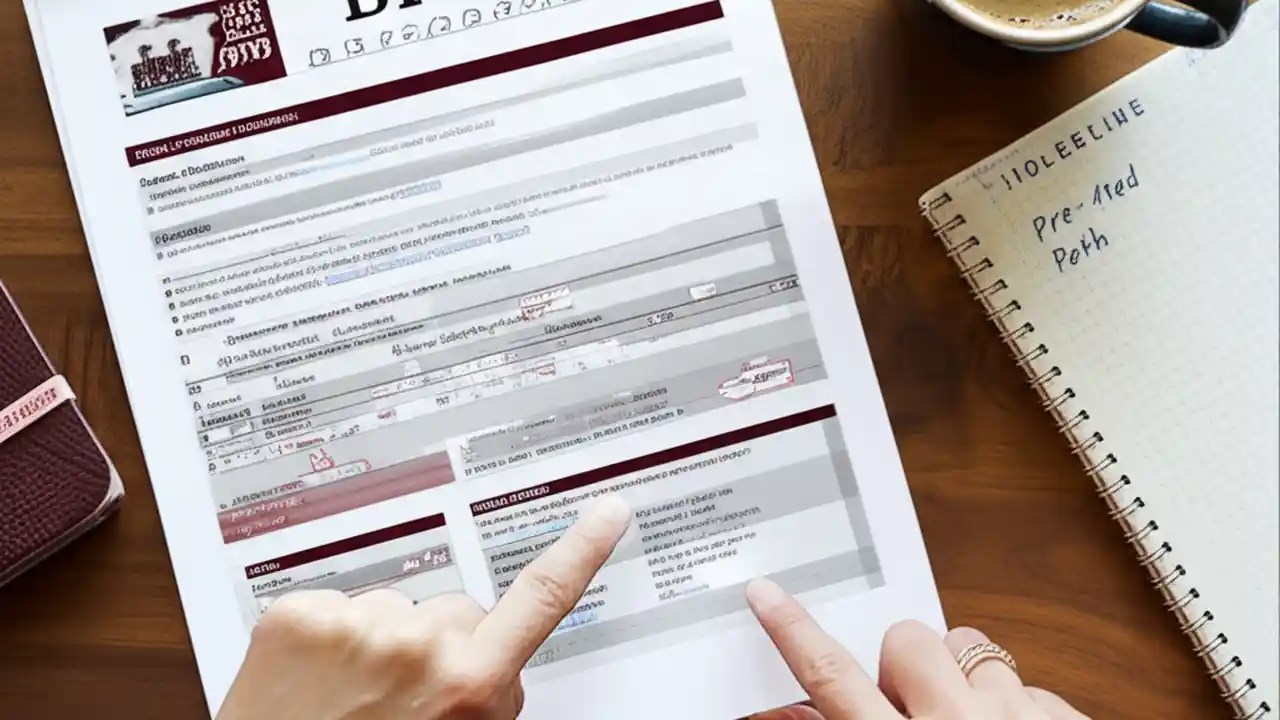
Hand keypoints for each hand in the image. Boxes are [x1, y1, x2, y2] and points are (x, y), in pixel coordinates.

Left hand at [216, 495, 631, 719]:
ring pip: (392, 609)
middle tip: (403, 700)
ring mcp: (355, 625)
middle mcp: (419, 647)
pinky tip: (316, 682)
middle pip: (454, 611)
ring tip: (349, 697)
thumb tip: (495, 666)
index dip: (581, 550)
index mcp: (469, 684)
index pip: (542, 599)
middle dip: (439, 644)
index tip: (606, 511)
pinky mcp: (299, 616)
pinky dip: (328, 639)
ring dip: (378, 643)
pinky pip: (337, 607)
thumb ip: (488, 693)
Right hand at [746, 580, 1089, 719]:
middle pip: (907, 642)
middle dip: (907, 665)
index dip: (793, 632)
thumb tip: (786, 718)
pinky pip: (1030, 683)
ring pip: (975, 648)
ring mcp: (1015, 719)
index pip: (832, 680)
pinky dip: (1019, 709)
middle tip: (915, 708)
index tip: (767, 595)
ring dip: (967, 681)